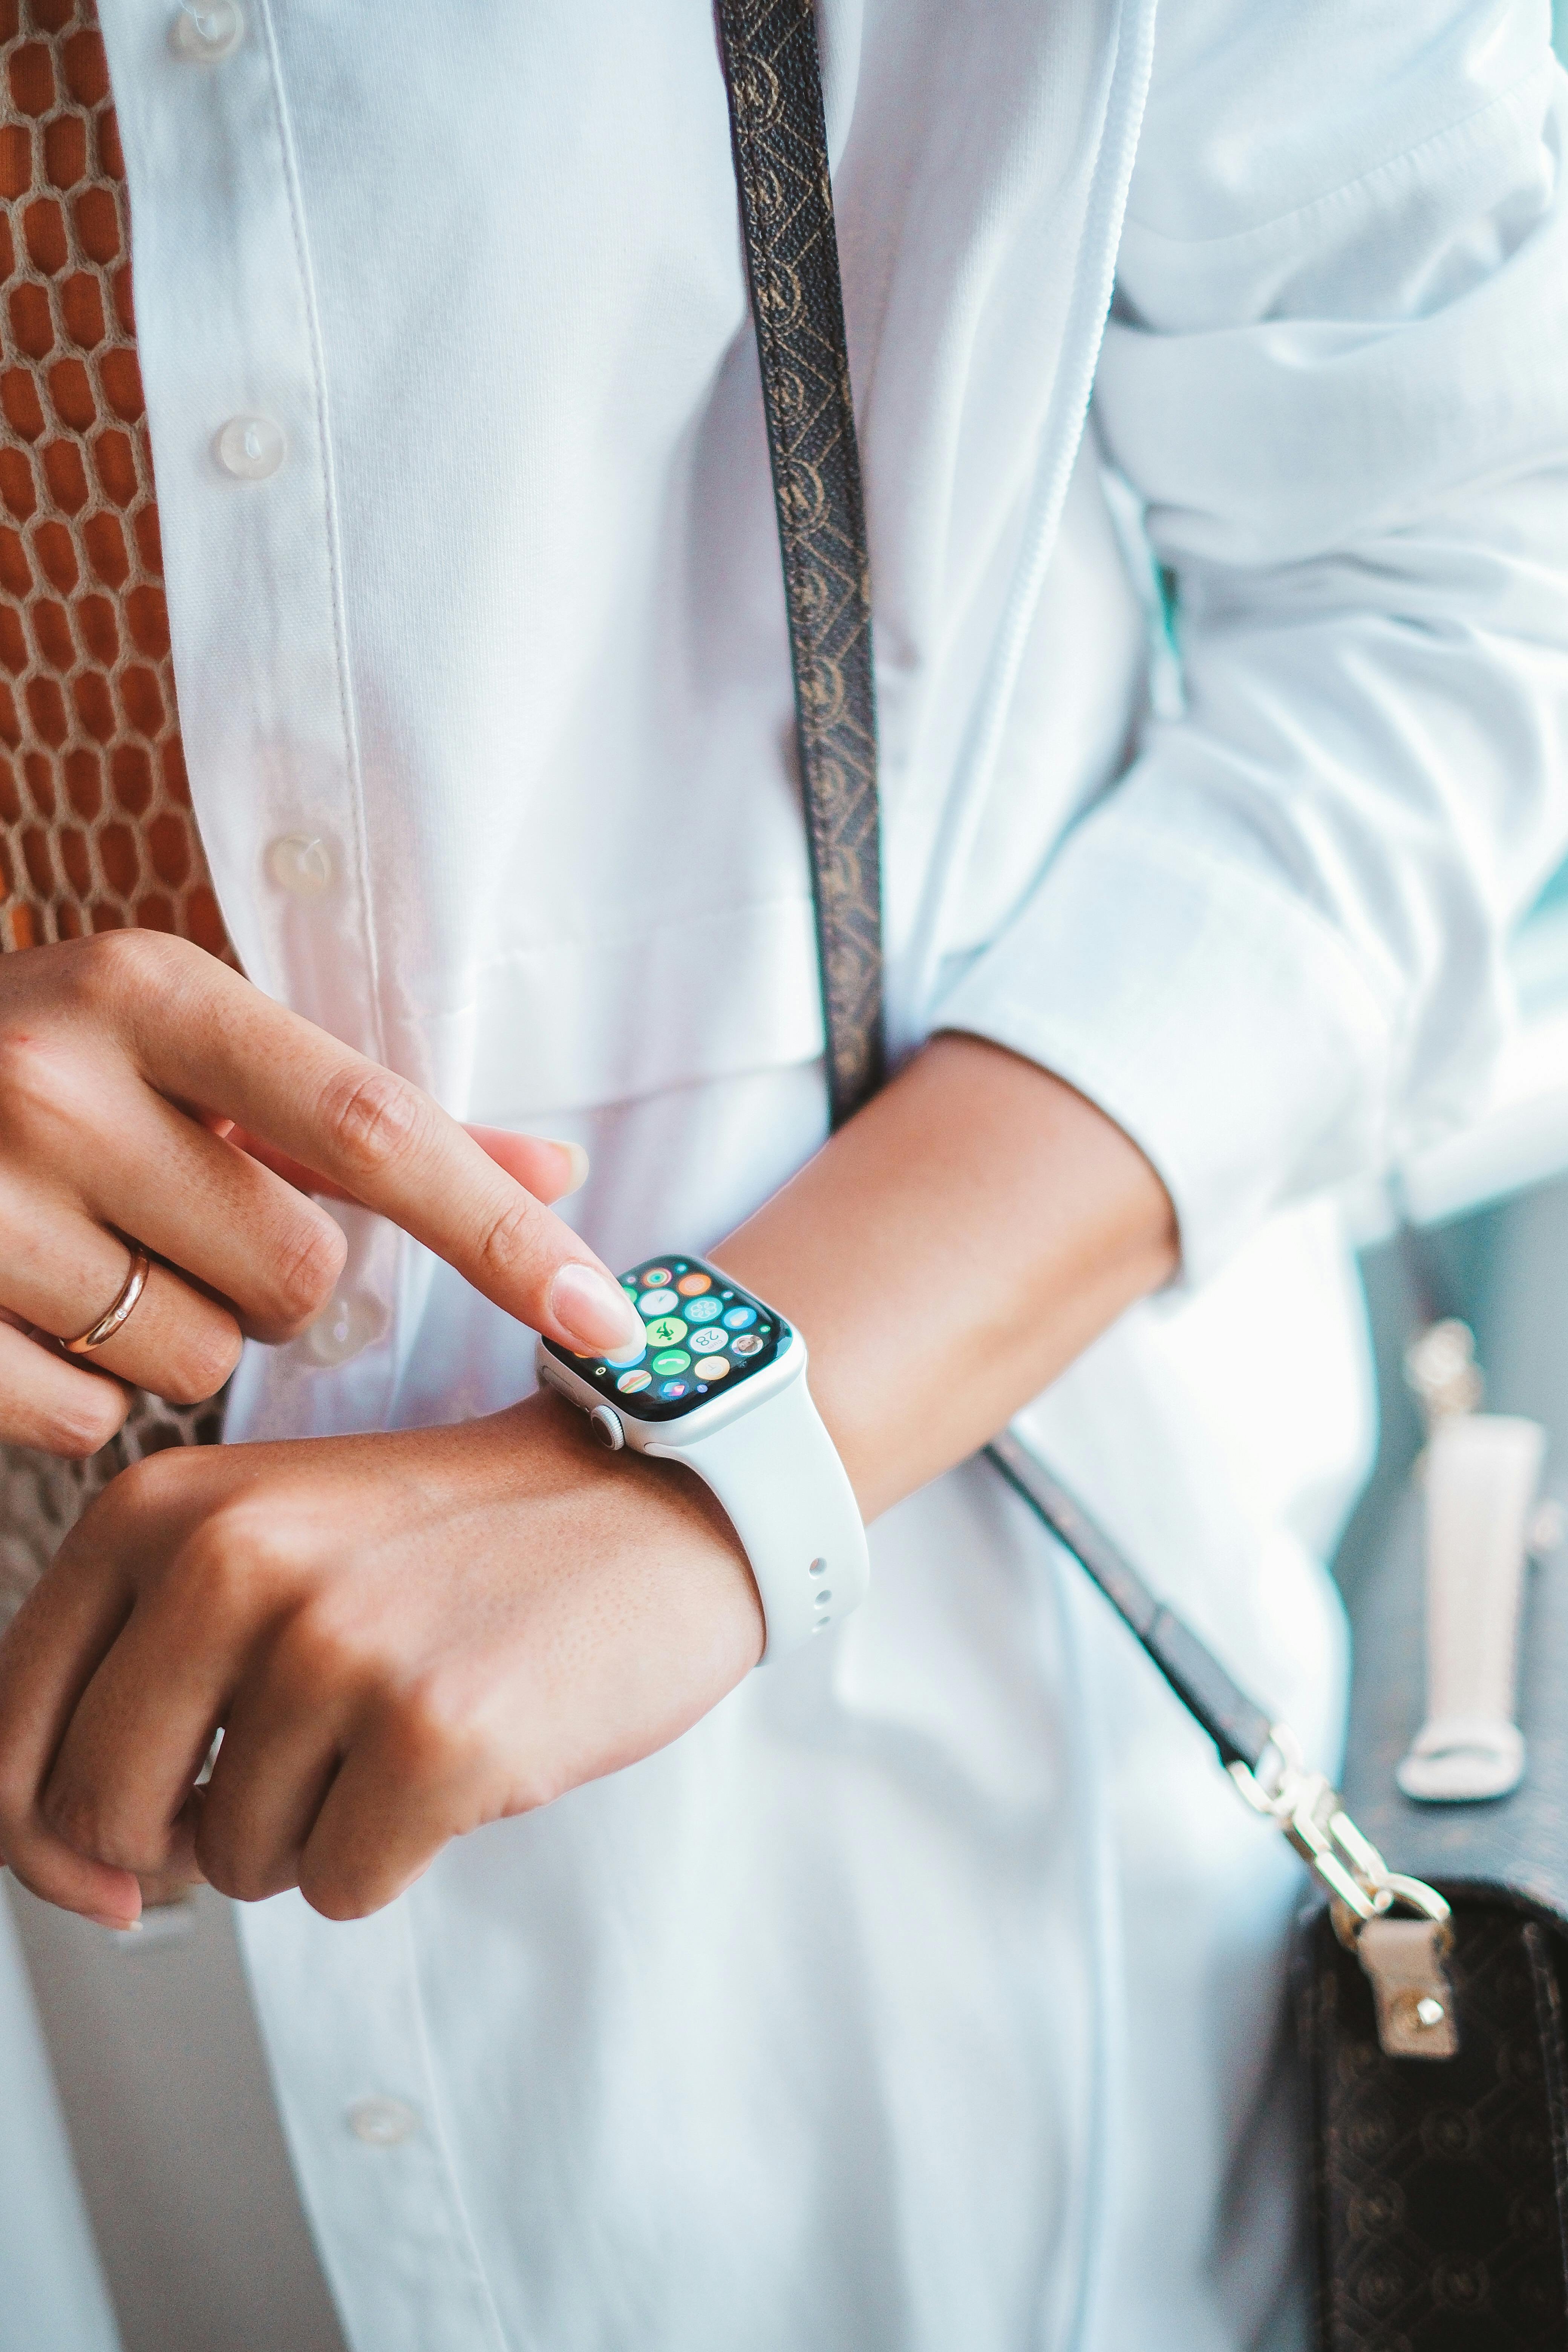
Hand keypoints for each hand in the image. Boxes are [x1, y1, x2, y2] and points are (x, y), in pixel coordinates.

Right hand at [0, 933, 644, 1454]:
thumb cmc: (47, 1079)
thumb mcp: (189, 1057)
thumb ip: (366, 1121)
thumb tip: (560, 1170)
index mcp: (143, 988)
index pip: (373, 1124)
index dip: (501, 1231)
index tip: (614, 1316)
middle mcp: (53, 1078)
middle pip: (296, 1273)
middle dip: (267, 1277)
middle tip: (173, 1223)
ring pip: (197, 1362)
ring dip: (173, 1336)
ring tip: (87, 1260)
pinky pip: (94, 1424)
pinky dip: (84, 1393)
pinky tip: (24, 1312)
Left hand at [0, 1394, 763, 1927]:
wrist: (655, 1497)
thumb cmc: (457, 1540)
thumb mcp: (269, 1545)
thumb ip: (144, 1675)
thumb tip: (83, 1872)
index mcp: (165, 1506)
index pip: (9, 1728)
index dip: (42, 1832)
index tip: (111, 1858)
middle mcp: (232, 1561)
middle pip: (99, 1816)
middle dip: (180, 1837)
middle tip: (294, 1772)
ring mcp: (334, 1646)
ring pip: (232, 1861)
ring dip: (311, 1831)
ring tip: (399, 1724)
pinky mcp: (434, 1733)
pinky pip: (343, 1886)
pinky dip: (394, 1854)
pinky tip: (456, 1756)